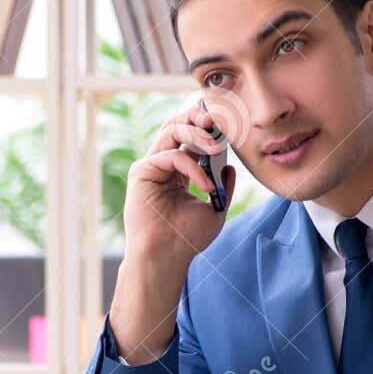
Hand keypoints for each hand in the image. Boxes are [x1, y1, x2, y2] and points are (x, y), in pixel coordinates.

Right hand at [109, 104, 237, 363]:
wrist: (168, 257)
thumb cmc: (189, 238)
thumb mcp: (217, 208)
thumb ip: (224, 185)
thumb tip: (231, 165)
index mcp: (179, 170)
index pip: (191, 136)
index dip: (207, 124)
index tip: (228, 121)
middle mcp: (163, 164)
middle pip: (177, 123)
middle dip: (198, 116)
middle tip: (217, 118)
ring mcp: (151, 166)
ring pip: (171, 130)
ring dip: (197, 133)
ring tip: (218, 147)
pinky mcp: (142, 172)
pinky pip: (171, 156)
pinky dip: (193, 168)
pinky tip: (206, 186)